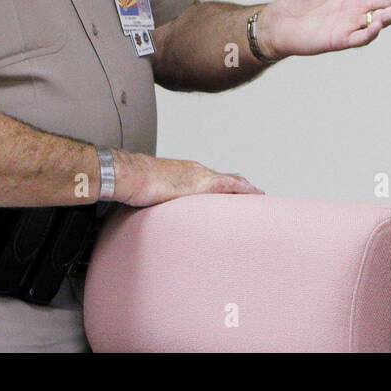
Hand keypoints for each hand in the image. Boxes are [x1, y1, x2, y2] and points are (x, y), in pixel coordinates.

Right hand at [117, 151, 263, 206]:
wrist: (130, 175)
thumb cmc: (134, 186)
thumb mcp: (151, 197)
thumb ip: (159, 205)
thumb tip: (154, 219)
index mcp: (186, 174)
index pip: (211, 180)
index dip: (225, 187)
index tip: (233, 197)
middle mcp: (197, 171)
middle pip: (226, 178)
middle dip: (241, 188)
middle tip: (254, 198)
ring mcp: (201, 175)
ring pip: (233, 181)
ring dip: (246, 190)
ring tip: (260, 199)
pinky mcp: (202, 182)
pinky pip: (231, 185)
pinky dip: (245, 189)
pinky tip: (256, 195)